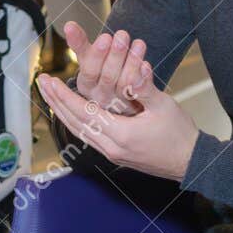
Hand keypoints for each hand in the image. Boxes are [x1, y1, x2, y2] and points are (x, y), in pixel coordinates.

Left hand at [37, 71, 199, 181]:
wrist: (191, 162)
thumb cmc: (180, 135)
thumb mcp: (165, 106)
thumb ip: (145, 88)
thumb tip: (135, 70)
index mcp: (121, 134)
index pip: (84, 112)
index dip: (64, 95)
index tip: (49, 80)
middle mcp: (111, 147)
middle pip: (74, 123)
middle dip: (55, 101)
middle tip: (41, 82)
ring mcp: (111, 153)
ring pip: (78, 131)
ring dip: (62, 112)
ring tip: (50, 95)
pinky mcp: (115, 154)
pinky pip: (87, 136)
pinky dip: (74, 122)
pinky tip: (69, 113)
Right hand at [66, 21, 151, 115]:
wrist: (121, 101)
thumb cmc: (103, 72)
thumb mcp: (89, 59)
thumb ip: (80, 43)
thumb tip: (68, 25)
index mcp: (86, 84)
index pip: (89, 70)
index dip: (97, 54)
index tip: (105, 37)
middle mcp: (100, 96)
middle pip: (107, 76)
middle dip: (116, 55)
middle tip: (123, 35)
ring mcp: (117, 103)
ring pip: (125, 83)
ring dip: (132, 61)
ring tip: (139, 43)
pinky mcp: (135, 105)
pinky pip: (140, 91)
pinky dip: (143, 77)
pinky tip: (146, 64)